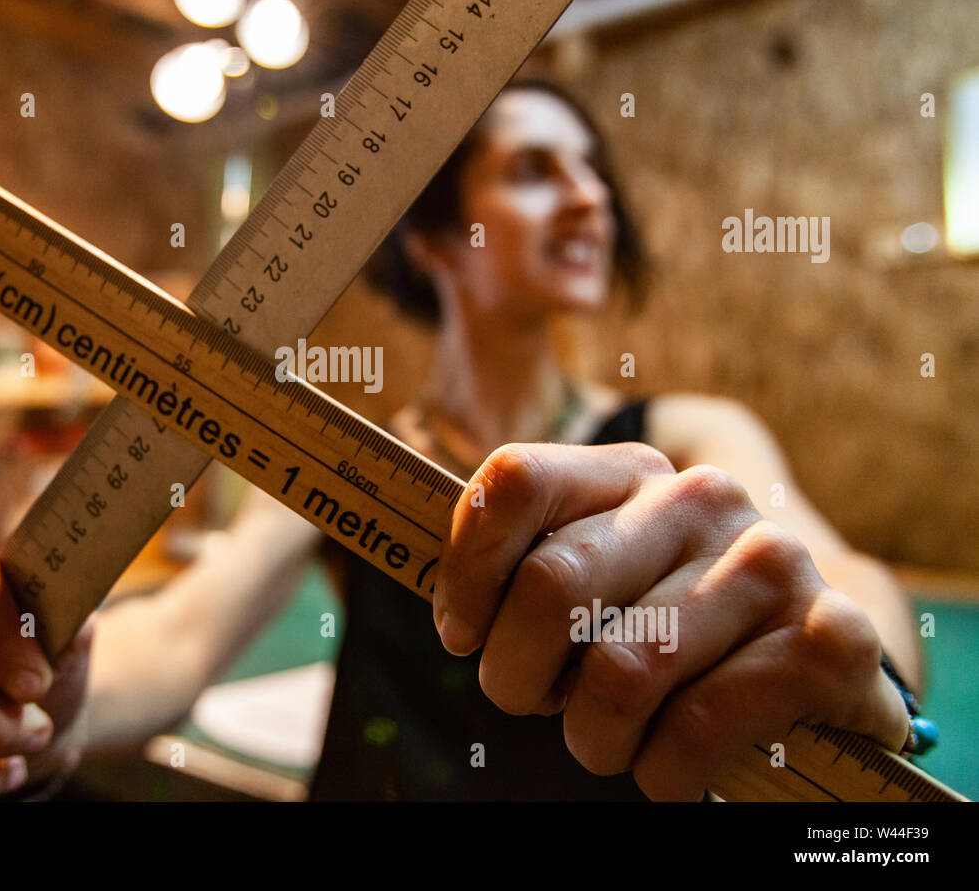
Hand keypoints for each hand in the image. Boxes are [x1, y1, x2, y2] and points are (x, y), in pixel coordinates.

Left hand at [432, 443, 909, 800]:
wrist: (814, 672)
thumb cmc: (667, 632)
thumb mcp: (594, 580)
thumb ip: (521, 566)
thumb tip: (421, 595)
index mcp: (632, 475)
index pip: (515, 482)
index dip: (466, 568)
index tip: (463, 634)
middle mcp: (703, 499)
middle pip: (552, 585)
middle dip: (516, 675)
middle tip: (536, 703)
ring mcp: (772, 562)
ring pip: (620, 674)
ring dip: (592, 739)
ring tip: (609, 741)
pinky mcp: (828, 640)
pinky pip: (695, 728)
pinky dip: (664, 774)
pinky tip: (672, 768)